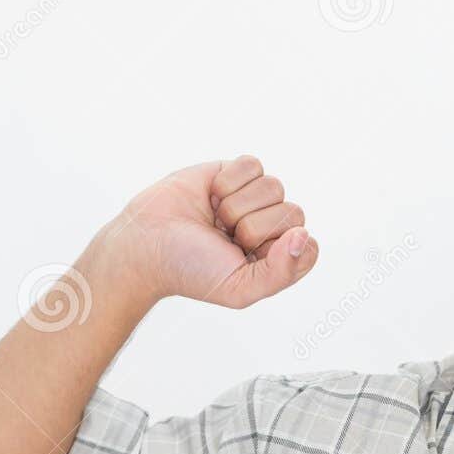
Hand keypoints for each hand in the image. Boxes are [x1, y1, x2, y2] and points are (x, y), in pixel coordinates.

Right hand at [88, 156, 318, 308]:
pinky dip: (228, 181)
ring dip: (237, 205)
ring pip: (274, 186)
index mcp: (278, 259)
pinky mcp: (233, 172)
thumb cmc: (191, 270)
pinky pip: (252, 165)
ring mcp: (253, 199)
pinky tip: (210, 196)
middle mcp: (270, 228)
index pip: (307, 245)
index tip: (246, 257)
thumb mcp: (239, 288)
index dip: (280, 249)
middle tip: (223, 238)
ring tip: (215, 218)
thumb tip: (304, 236)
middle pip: (293, 213)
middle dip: (253, 227)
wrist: (146, 243)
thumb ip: (281, 272)